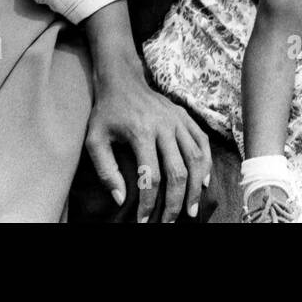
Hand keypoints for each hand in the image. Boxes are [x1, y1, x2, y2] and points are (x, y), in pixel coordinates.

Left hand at [85, 63, 211, 222]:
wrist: (122, 80)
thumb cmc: (107, 112)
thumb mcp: (95, 140)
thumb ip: (106, 170)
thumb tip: (121, 198)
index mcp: (141, 132)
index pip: (151, 177)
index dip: (149, 203)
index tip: (144, 221)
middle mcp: (164, 126)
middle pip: (178, 172)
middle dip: (176, 202)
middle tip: (172, 222)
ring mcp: (178, 120)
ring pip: (196, 159)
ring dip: (196, 188)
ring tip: (192, 209)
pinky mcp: (185, 117)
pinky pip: (202, 143)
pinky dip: (207, 164)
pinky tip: (204, 182)